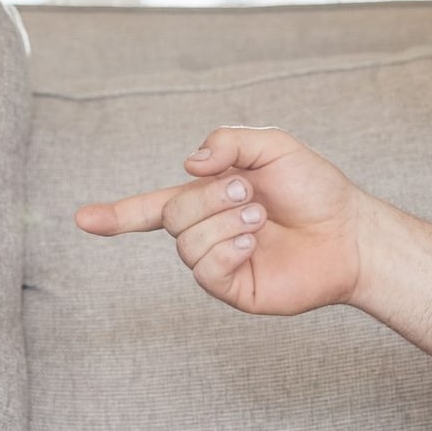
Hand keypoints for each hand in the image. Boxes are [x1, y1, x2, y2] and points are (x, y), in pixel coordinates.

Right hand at [73, 126, 369, 316]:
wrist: (350, 231)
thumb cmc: (315, 188)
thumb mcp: (272, 146)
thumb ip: (228, 141)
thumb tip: (188, 163)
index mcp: (208, 199)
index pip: (150, 209)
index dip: (116, 215)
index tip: (81, 219)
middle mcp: (207, 233)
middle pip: (172, 213)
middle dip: (208, 198)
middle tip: (248, 193)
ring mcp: (219, 263)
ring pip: (187, 243)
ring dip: (225, 222)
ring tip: (259, 218)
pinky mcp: (234, 289)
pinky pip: (206, 272)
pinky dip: (227, 250)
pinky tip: (253, 243)